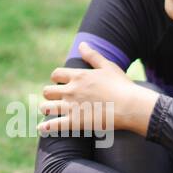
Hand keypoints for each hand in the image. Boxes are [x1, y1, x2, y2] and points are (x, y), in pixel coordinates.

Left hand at [39, 42, 158, 135]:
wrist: (130, 106)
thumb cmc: (122, 86)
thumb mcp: (108, 66)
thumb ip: (93, 56)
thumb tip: (82, 44)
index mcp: (79, 76)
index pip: (56, 74)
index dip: (56, 79)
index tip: (59, 83)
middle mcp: (71, 90)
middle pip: (48, 91)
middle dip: (49, 95)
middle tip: (54, 99)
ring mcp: (71, 107)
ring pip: (46, 107)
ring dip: (46, 109)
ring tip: (48, 112)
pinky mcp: (74, 122)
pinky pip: (52, 125)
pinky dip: (45, 127)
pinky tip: (42, 128)